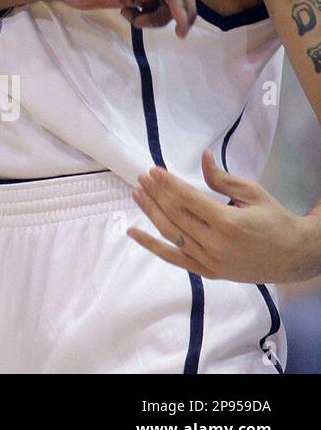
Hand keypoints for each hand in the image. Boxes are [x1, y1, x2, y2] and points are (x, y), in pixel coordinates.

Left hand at [127, 151, 320, 282]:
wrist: (294, 257)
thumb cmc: (275, 220)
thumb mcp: (253, 193)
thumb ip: (222, 179)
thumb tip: (203, 157)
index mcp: (228, 223)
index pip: (187, 199)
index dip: (167, 183)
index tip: (154, 171)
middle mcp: (215, 245)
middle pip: (175, 215)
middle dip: (156, 193)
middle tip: (143, 177)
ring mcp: (210, 261)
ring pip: (171, 234)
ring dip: (151, 212)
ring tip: (137, 193)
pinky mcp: (208, 272)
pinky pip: (174, 258)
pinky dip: (151, 245)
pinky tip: (133, 231)